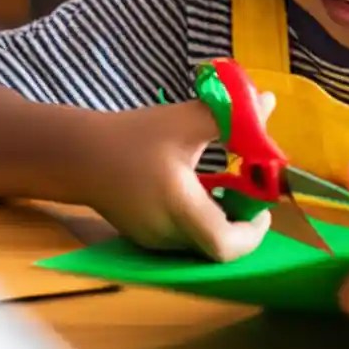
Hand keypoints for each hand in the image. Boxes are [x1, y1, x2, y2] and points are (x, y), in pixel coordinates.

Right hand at [80, 93, 276, 261]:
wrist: (79, 154)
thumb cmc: (132, 136)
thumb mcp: (183, 120)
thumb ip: (230, 114)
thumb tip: (269, 102)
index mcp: (179, 208)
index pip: (225, 247)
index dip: (253, 233)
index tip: (261, 206)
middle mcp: (168, 234)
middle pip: (217, 247)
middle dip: (240, 222)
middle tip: (246, 192)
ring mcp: (155, 241)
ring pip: (201, 243)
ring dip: (220, 219)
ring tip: (224, 186)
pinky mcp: (146, 238)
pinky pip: (184, 237)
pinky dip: (200, 219)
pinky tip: (197, 190)